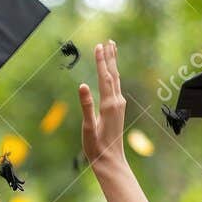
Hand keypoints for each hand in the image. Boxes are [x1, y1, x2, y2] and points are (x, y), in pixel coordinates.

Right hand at [79, 41, 125, 170]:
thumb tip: (82, 85)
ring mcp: (119, 105)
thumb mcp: (87, 126)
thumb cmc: (96, 146)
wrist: (110, 159)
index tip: (98, 46)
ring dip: (113, 65)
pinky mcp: (118, 110)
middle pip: (113, 75)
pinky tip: (111, 74)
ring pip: (116, 80)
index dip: (101, 61)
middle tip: (109, 42)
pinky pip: (115, 87)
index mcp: (109, 104)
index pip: (104, 77)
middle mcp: (117, 102)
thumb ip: (86, 105)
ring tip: (112, 51)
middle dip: (110, 58)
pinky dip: (112, 76)